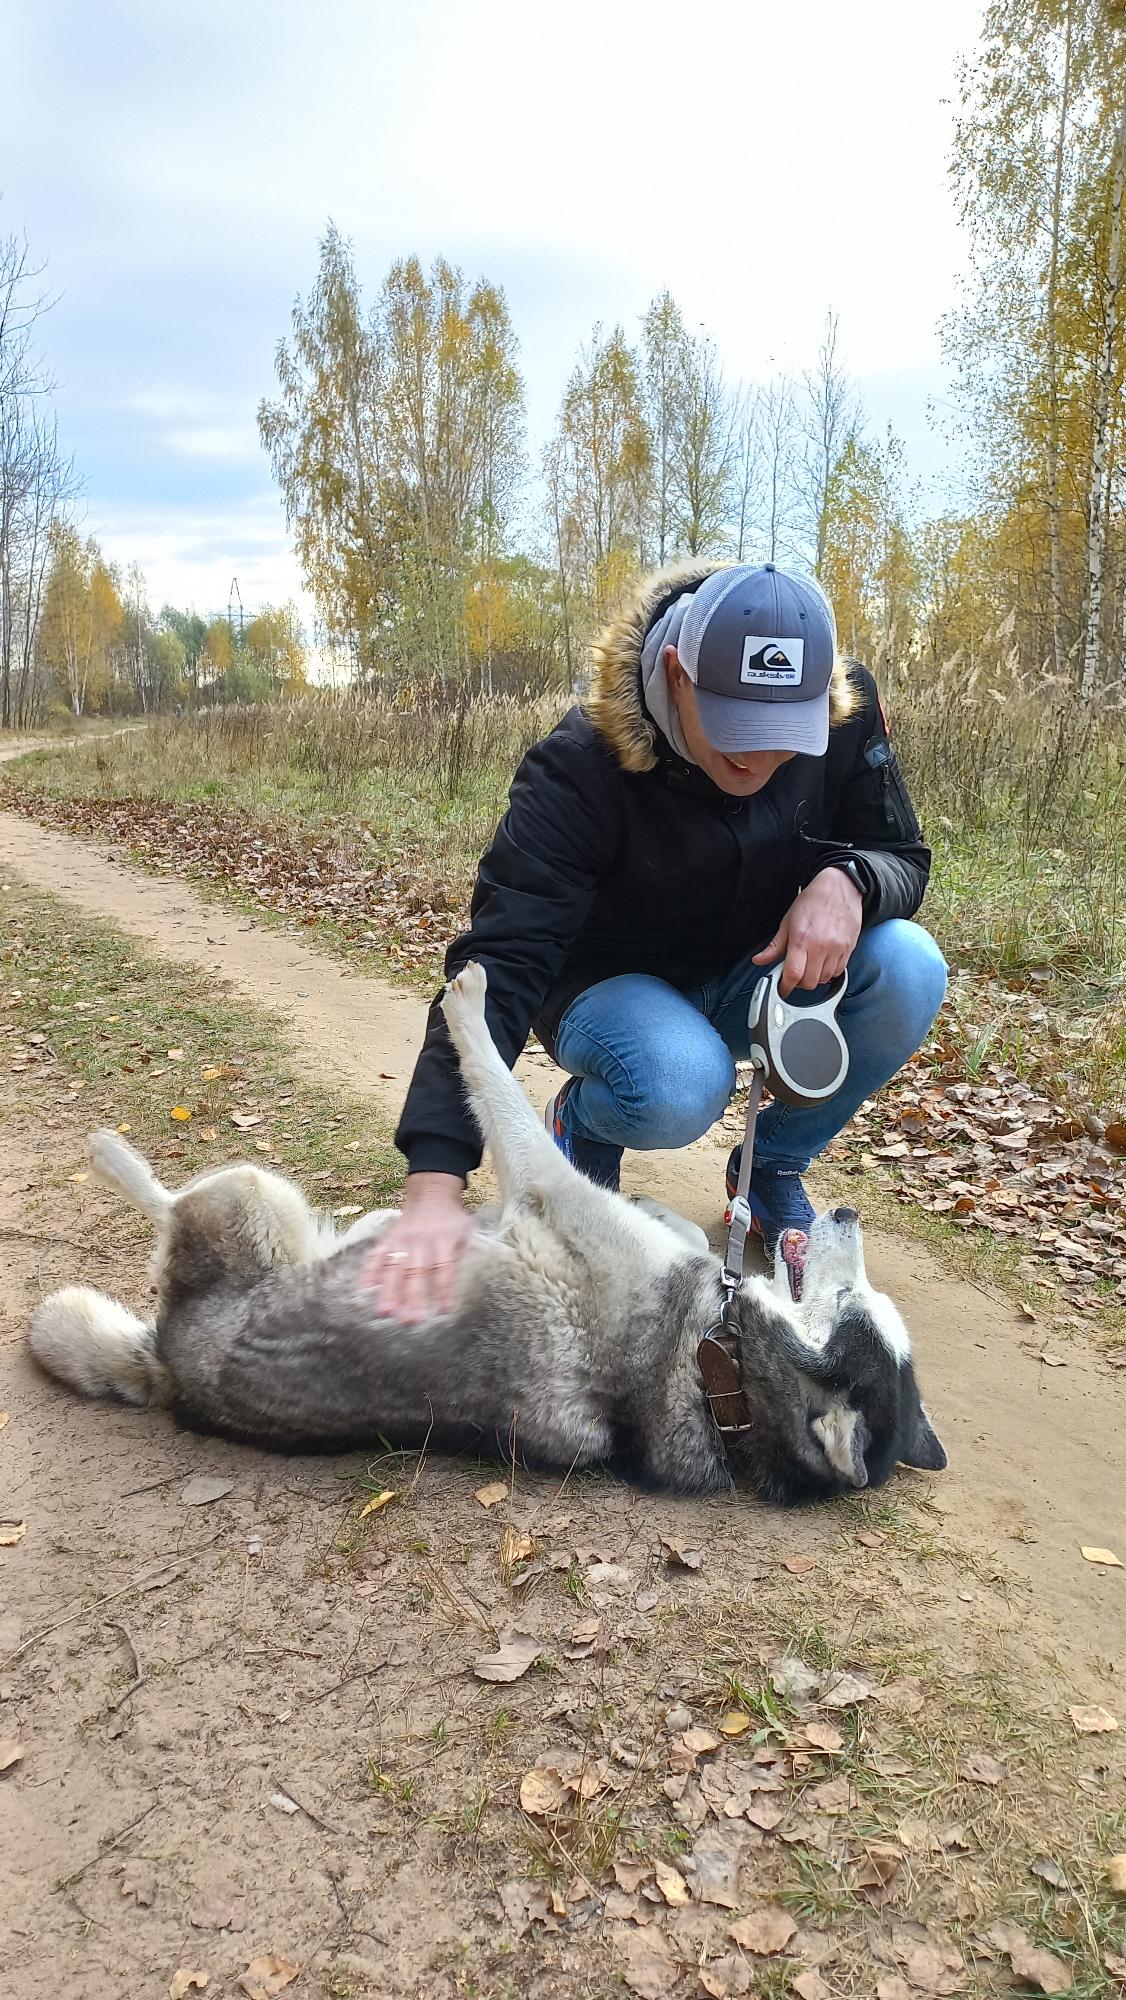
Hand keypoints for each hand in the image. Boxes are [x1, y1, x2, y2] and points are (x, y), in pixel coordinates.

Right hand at [364, 1173, 475, 1325]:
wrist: (432, 1193)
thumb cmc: (452, 1219)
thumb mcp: (467, 1231)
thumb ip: (467, 1253)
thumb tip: (471, 1279)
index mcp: (445, 1240)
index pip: (444, 1269)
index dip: (443, 1290)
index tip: (442, 1312)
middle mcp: (422, 1241)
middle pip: (416, 1272)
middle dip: (412, 1297)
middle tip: (409, 1321)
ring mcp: (403, 1239)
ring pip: (394, 1267)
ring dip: (388, 1290)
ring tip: (384, 1312)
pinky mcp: (389, 1237)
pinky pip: (378, 1253)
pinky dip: (370, 1269)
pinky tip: (365, 1286)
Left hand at [752, 869, 862, 997]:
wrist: (839, 888)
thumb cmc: (813, 901)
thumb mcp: (787, 921)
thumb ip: (774, 946)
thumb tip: (760, 960)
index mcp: (802, 939)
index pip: (793, 974)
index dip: (785, 987)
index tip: (782, 988)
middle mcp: (821, 946)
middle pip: (809, 982)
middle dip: (799, 983)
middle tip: (795, 974)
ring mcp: (837, 949)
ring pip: (824, 979)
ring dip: (815, 978)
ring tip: (809, 966)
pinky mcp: (849, 949)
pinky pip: (838, 972)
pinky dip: (829, 973)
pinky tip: (823, 962)